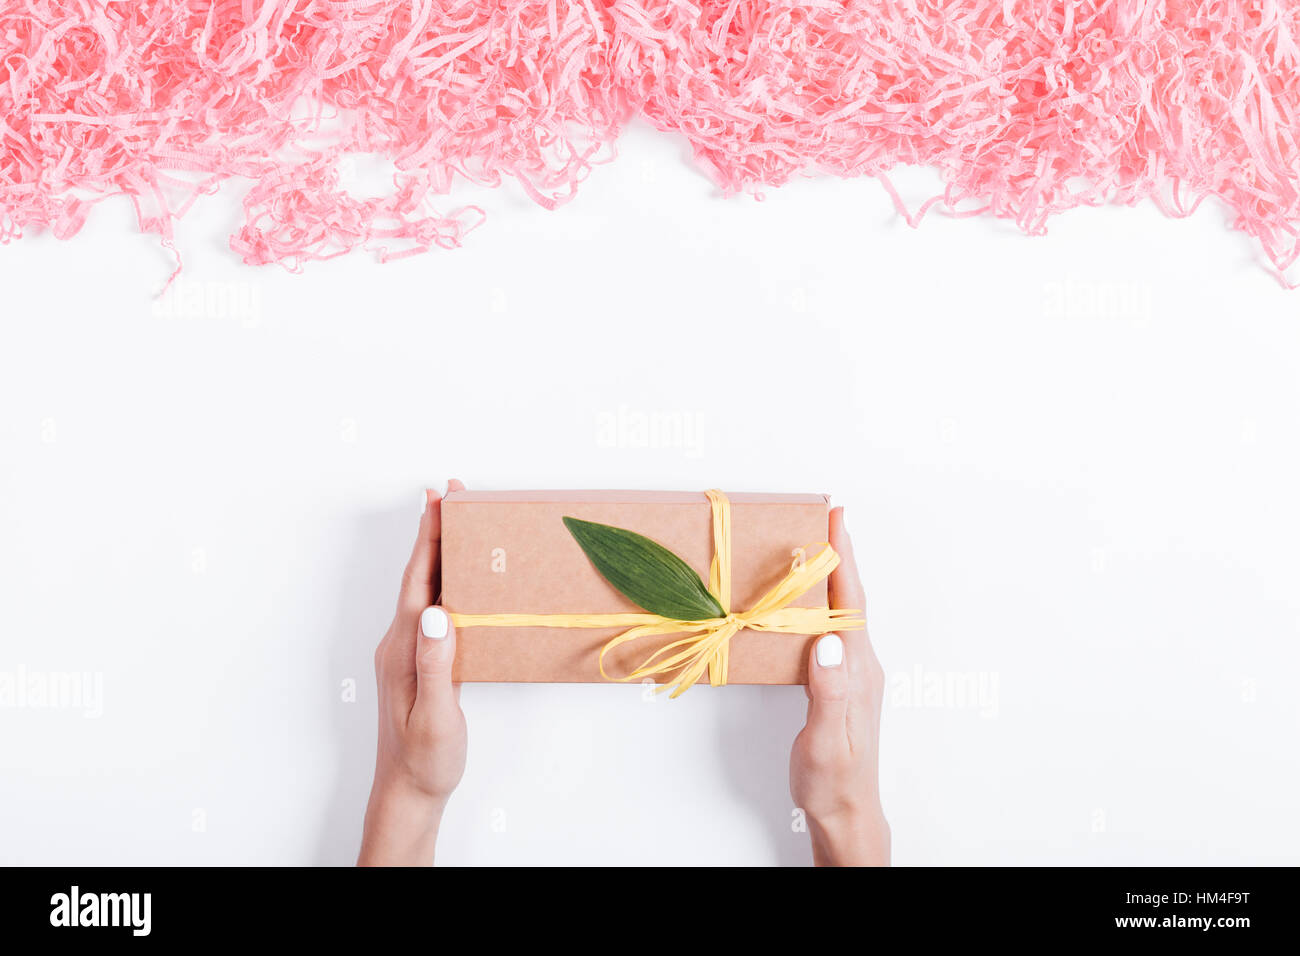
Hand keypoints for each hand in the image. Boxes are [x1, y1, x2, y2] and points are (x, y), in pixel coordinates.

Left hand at [357, 480, 466, 865]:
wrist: (408, 792)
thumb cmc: (425, 759)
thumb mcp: (436, 714)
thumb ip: (436, 663)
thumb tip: (438, 612)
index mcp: (405, 647)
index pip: (420, 580)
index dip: (430, 536)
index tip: (439, 498)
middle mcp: (403, 641)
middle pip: (421, 574)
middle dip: (436, 530)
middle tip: (452, 493)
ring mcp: (410, 650)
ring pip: (428, 588)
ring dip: (442, 552)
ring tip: (458, 521)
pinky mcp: (422, 661)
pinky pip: (436, 608)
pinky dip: (449, 582)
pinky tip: (462, 578)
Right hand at [789, 507, 889, 865]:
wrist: (845, 812)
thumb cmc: (833, 780)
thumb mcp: (827, 739)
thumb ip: (829, 691)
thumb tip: (826, 642)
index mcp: (857, 670)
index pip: (851, 603)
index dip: (843, 559)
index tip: (836, 519)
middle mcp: (859, 665)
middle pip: (848, 598)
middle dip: (837, 555)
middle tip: (822, 518)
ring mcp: (850, 674)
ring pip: (838, 613)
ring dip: (827, 578)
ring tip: (810, 548)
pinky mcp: (837, 684)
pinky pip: (828, 631)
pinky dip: (816, 606)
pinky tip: (800, 603)